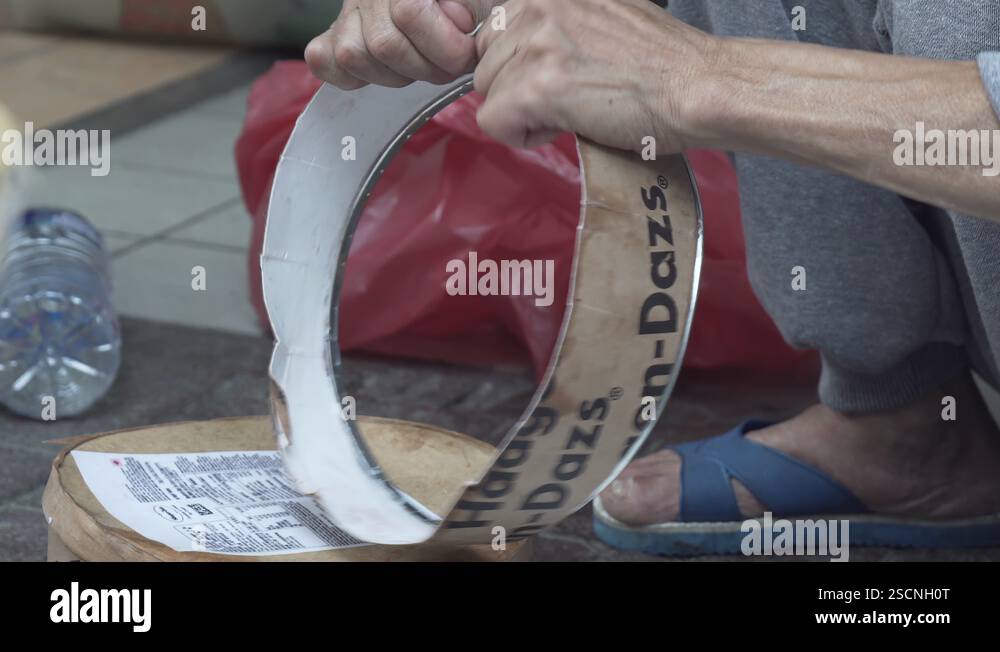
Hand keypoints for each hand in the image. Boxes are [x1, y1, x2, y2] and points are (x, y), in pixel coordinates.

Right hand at [306, 0, 501, 88]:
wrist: (450, 7)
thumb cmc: (473, 6)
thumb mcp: (484, 1)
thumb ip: (476, 4)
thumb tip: (458, 19)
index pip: (410, 13)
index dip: (445, 45)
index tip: (466, 50)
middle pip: (385, 45)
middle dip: (425, 67)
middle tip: (445, 63)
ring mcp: (349, 11)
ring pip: (354, 56)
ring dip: (394, 74)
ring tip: (417, 64)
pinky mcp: (333, 35)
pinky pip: (323, 60)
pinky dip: (349, 76)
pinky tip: (380, 71)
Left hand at [474, 0, 717, 150]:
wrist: (696, 87)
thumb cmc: (660, 63)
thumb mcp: (600, 14)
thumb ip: (557, 23)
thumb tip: (523, 49)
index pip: (494, 30)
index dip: (517, 63)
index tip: (550, 75)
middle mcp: (538, 5)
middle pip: (485, 63)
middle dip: (517, 88)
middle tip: (568, 95)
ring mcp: (537, 45)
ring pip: (487, 93)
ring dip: (522, 111)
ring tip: (573, 107)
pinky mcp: (538, 87)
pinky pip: (494, 122)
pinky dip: (523, 136)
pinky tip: (564, 125)